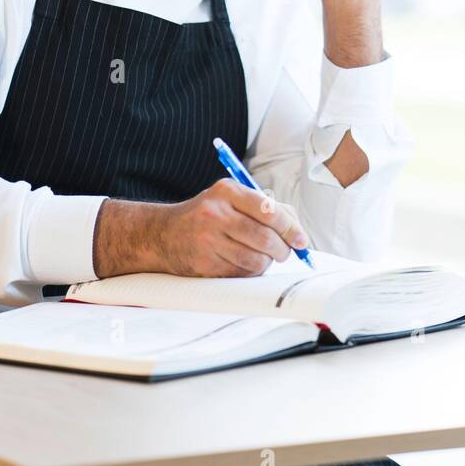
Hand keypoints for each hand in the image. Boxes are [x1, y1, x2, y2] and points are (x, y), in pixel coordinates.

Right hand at [152, 178, 309, 276]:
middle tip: (284, 252)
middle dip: (283, 250)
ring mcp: (208, 240)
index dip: (291, 228)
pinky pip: (241, 274)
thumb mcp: (230, 199)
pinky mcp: (204, 263)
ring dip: (266, 263)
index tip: (301, 240)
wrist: (163, 234)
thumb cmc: (206, 216)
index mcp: (227, 191)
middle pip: (265, 238)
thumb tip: (298, 231)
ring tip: (261, 257)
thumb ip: (265, 208)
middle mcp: (215, 213)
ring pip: (256, 261)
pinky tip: (242, 263)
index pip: (269, 210)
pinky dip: (249, 273)